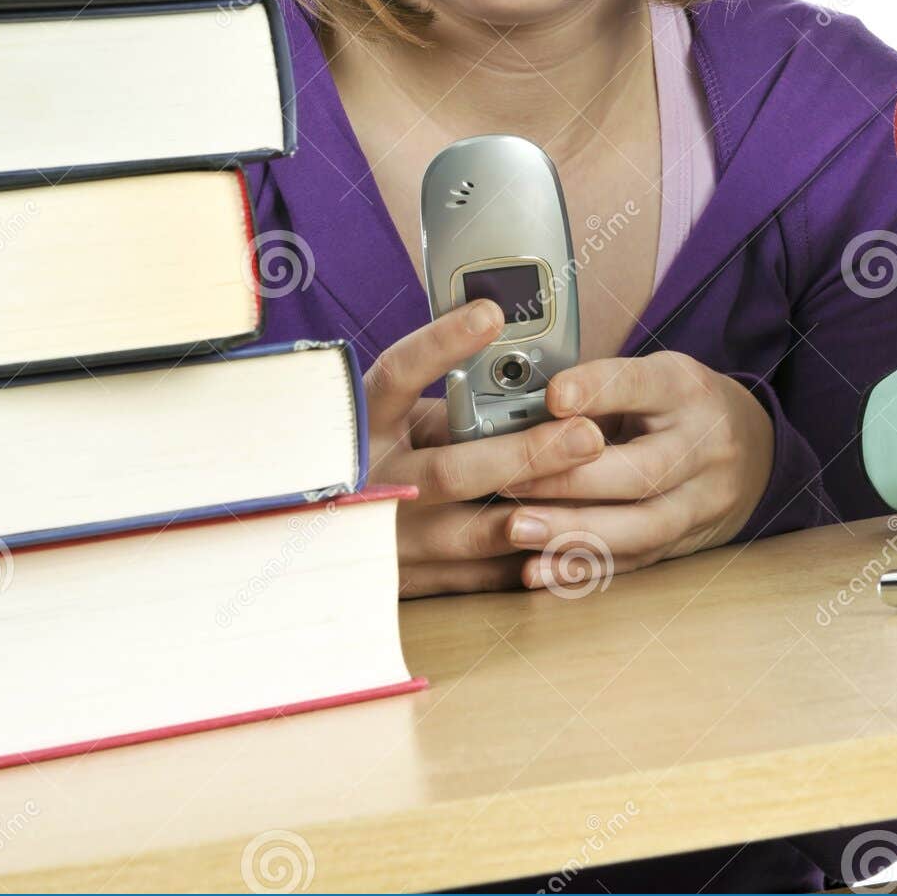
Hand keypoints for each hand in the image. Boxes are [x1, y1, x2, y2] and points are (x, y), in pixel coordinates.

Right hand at [362, 298, 606, 597]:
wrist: (305, 537)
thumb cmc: (376, 458)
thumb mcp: (396, 423)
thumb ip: (447, 410)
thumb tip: (529, 385)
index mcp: (362, 425)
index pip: (398, 375)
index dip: (441, 344)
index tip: (492, 313)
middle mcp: (370, 483)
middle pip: (452, 470)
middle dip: (527, 454)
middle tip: (588, 433)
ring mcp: (387, 540)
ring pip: (469, 533)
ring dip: (539, 513)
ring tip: (591, 496)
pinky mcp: (408, 582)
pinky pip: (477, 577)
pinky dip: (526, 561)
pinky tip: (574, 541)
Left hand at [498, 351, 775, 588]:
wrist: (754, 449)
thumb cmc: (677, 406)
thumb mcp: (650, 377)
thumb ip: (595, 391)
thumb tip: (515, 406)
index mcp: (685, 390)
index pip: (641, 385)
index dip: (597, 390)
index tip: (552, 396)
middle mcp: (703, 446)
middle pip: (641, 470)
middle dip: (569, 480)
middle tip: (507, 479)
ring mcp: (701, 500)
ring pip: (641, 526)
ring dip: (573, 532)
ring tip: (515, 529)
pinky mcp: (686, 542)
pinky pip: (634, 561)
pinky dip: (582, 569)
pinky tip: (535, 571)